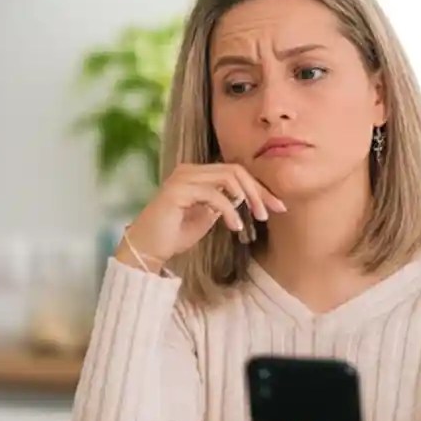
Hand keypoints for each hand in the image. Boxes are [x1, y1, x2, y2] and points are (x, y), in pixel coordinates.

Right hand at [117, 162, 286, 268]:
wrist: (145, 250)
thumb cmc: (172, 236)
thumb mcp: (205, 218)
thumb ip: (223, 204)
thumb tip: (246, 196)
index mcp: (195, 174)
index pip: (235, 172)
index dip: (258, 188)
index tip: (276, 207)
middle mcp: (188, 170)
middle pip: (236, 170)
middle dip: (259, 191)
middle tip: (273, 212)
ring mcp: (182, 178)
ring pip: (229, 177)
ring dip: (249, 198)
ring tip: (257, 219)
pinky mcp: (178, 190)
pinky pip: (214, 195)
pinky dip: (230, 210)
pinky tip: (236, 227)